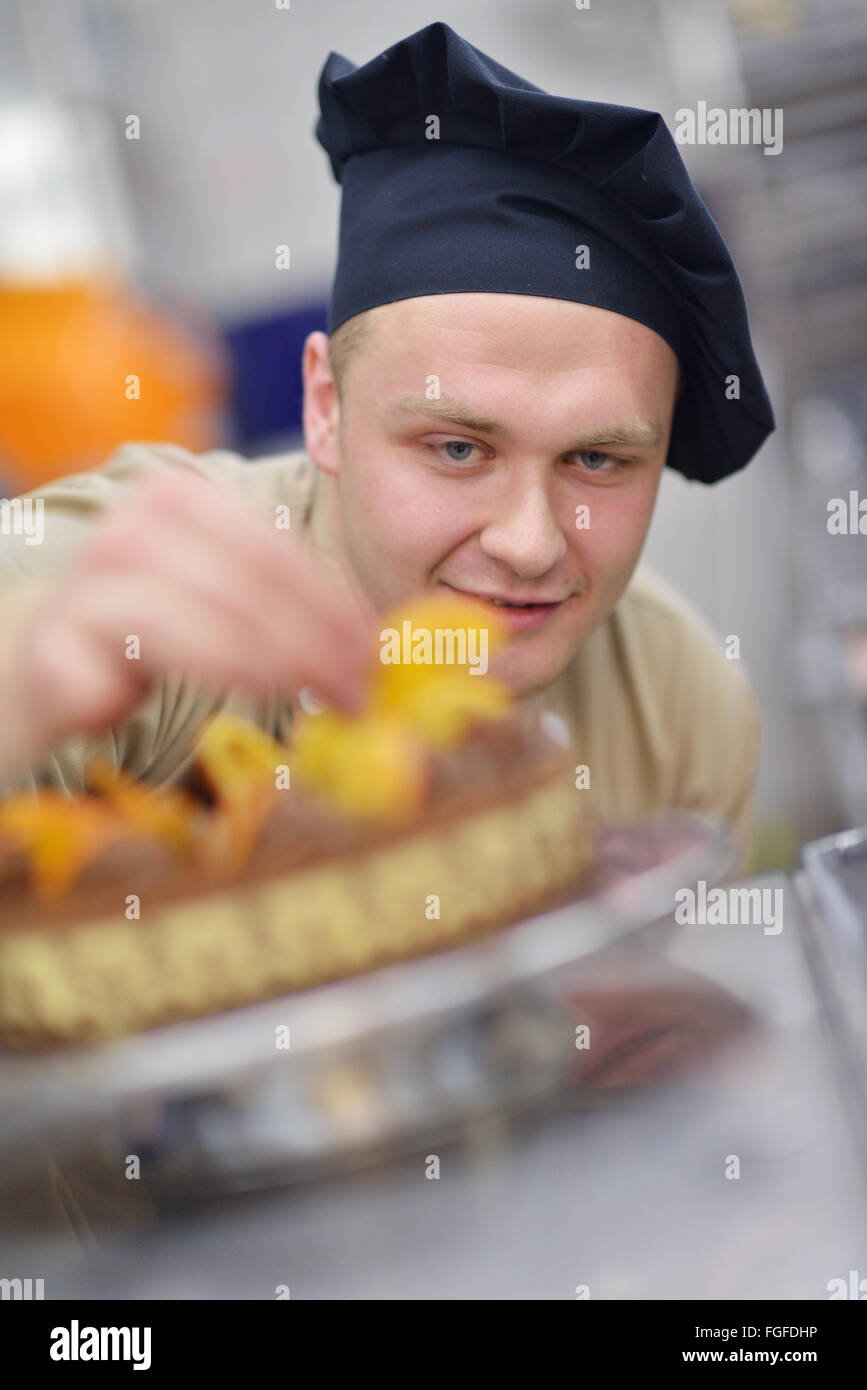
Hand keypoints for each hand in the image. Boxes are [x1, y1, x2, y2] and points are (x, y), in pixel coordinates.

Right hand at [6, 469, 377, 751]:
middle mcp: (130, 528)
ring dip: (267, 668)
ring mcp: (88, 585)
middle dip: (315, 644)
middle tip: (359, 693)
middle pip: (246, 586)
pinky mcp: (56, 649)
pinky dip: (177, 693)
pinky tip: (222, 712)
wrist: (46, 660)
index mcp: (180, 500)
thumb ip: (281, 603)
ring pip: (197, 622)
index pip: (276, 554)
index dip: (334, 608)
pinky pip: (126, 671)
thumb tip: (373, 645)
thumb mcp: (219, 598)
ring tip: (318, 703)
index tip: (376, 658)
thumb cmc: (152, 632)